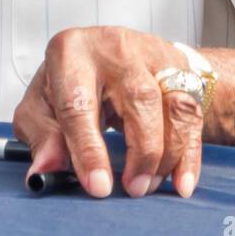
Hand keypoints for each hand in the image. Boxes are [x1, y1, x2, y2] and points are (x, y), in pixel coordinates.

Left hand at [11, 27, 205, 198]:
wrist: (104, 51)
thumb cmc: (69, 82)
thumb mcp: (40, 105)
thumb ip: (42, 137)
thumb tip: (45, 168)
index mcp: (70, 52)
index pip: (79, 103)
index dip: (88, 149)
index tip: (98, 186)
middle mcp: (114, 46)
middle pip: (140, 97)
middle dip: (142, 151)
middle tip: (133, 188)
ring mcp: (151, 53)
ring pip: (175, 103)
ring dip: (168, 153)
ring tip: (148, 184)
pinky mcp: (179, 66)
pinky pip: (194, 112)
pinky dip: (190, 153)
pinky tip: (181, 182)